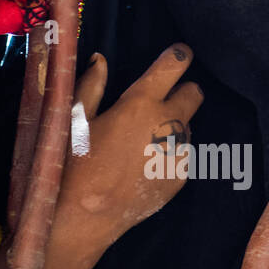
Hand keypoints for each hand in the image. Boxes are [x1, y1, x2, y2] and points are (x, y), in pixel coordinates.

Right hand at [61, 45, 204, 246]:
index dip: (179, 54)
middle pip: (194, 94)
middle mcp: (167, 124)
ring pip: (189, 125)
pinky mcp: (182, 177)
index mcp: (141, 102)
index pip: (174, 65)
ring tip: (144, 139)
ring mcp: (178, 153)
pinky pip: (184, 154)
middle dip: (182, 90)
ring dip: (174, 124)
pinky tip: (145, 162)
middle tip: (159, 99)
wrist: (85, 216)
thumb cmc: (74, 162)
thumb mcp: (75, 118)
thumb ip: (91, 85)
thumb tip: (100, 59)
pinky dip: (171, 151)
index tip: (179, 53)